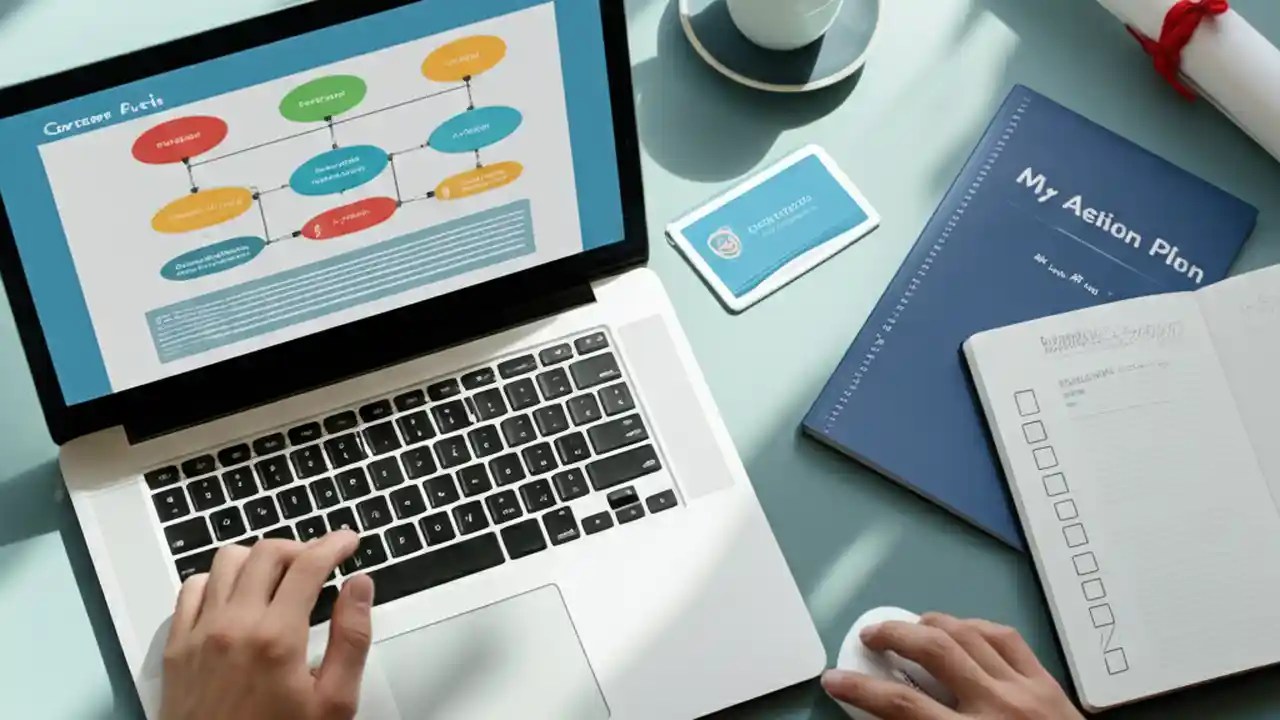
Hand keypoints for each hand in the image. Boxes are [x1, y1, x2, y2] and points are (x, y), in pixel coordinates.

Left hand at [160, 531, 374, 719]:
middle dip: (301, 547)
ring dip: (259, 558)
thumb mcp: (333, 703)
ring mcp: (199, 633)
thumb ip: (351, 639)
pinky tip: (235, 596)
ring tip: (279, 576)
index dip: (333, 543)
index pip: (308, 564)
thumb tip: (360, 587)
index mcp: (277, 638)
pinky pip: (192, 588)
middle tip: (320, 561)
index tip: (348, 541)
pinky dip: (217, 580)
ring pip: (227, 560)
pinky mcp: (176, 646)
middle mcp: (234, 625)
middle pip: (268, 552)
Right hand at [822, 613, 1083, 719]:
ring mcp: (1026, 690)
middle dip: (893, 635)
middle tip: (871, 636)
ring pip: (969, 634)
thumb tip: (896, 715)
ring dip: (932, 624)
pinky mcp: (1049, 683)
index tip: (835, 679)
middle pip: (933, 651)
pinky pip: (1007, 638)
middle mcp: (996, 707)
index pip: (901, 705)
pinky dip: (976, 627)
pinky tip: (962, 630)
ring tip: (911, 625)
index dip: (861, 688)